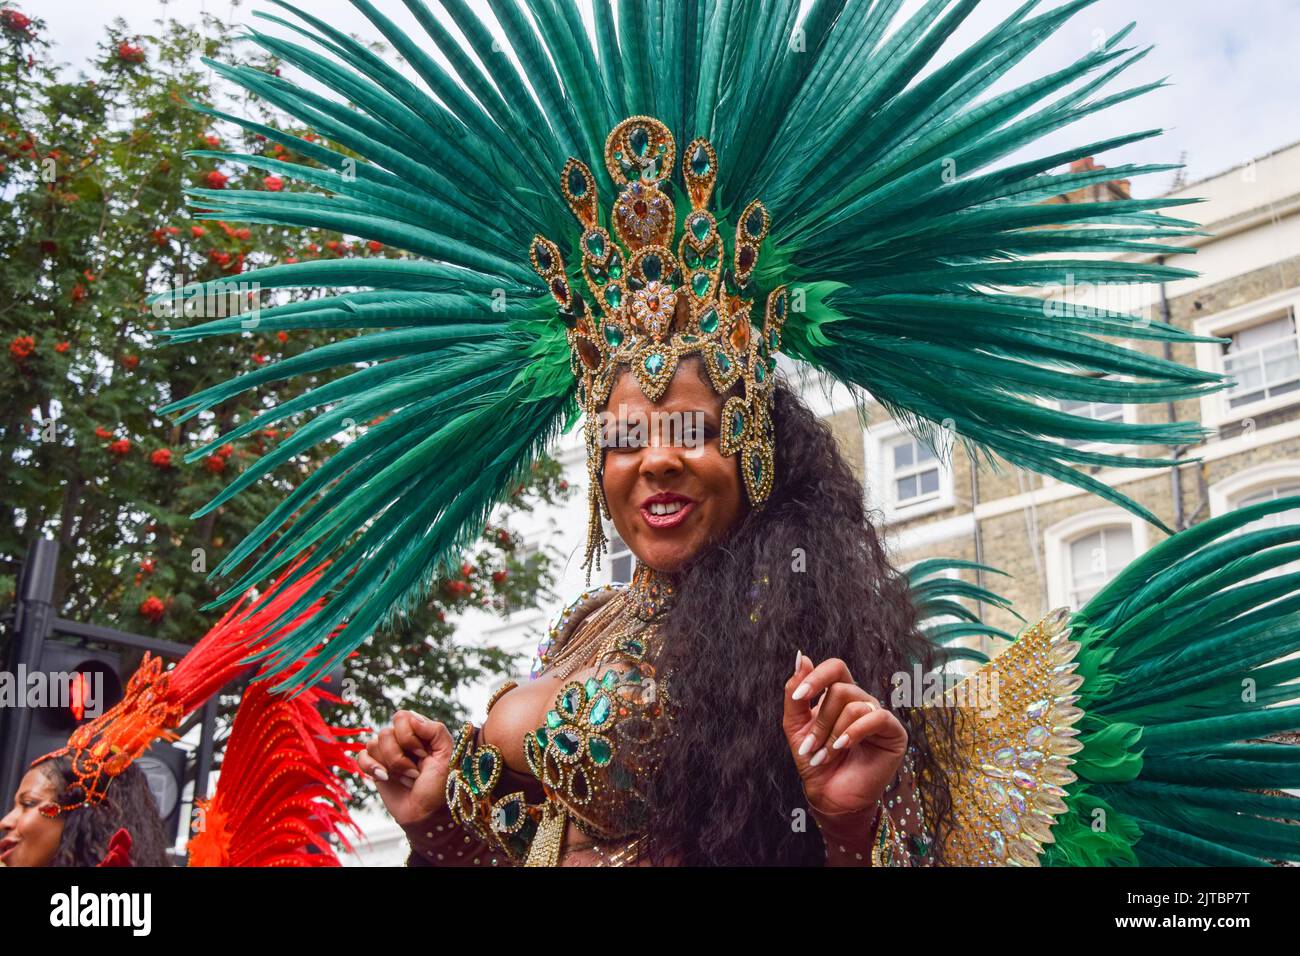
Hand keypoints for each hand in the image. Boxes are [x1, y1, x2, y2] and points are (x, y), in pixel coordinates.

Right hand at [356, 710, 453, 827]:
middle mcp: (402, 739)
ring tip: (407, 778)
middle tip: (415, 771)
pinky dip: (372, 768)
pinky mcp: (375, 768)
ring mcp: (387, 753)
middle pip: (385, 733)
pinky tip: (385, 778)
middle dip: (400, 757)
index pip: (402, 717)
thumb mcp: (447, 755)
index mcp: (420, 731)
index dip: (409, 736)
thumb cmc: (441, 785)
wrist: (427, 814)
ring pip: (373, 745)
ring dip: (392, 766)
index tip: (423, 755)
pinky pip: (361, 757)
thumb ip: (436, 730)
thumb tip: (412, 718)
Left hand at [782, 654, 907, 820]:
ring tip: (824, 754)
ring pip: (853, 704)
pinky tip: (843, 747)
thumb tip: (802, 657)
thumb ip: (795, 694)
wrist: (829, 795)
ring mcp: (878, 715)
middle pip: (840, 688)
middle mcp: (861, 701)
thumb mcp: (795, 726)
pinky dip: (854, 732)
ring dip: (832, 733)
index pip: (835, 668)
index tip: (799, 697)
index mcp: (840, 695)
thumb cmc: (814, 760)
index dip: (817, 677)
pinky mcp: (894, 732)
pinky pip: (875, 717)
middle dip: (820, 720)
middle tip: (811, 746)